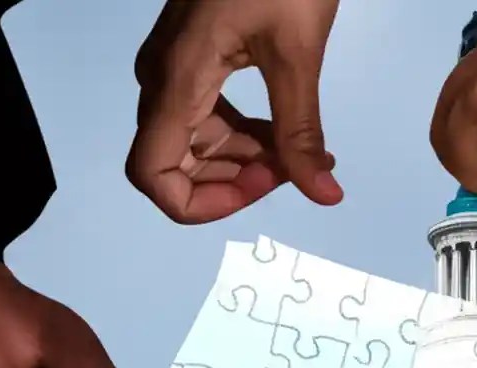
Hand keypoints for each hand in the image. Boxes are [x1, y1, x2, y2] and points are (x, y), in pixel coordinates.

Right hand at [128, 0, 342, 223]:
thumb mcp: (298, 55)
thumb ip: (303, 132)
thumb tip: (324, 196)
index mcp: (177, 79)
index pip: (152, 174)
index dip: (199, 204)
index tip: (259, 191)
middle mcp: (163, 78)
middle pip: (176, 164)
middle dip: (235, 182)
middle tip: (296, 170)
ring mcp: (175, 68)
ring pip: (195, 144)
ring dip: (245, 163)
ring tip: (304, 156)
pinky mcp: (194, 59)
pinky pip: (207, 117)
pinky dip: (246, 138)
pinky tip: (288, 137)